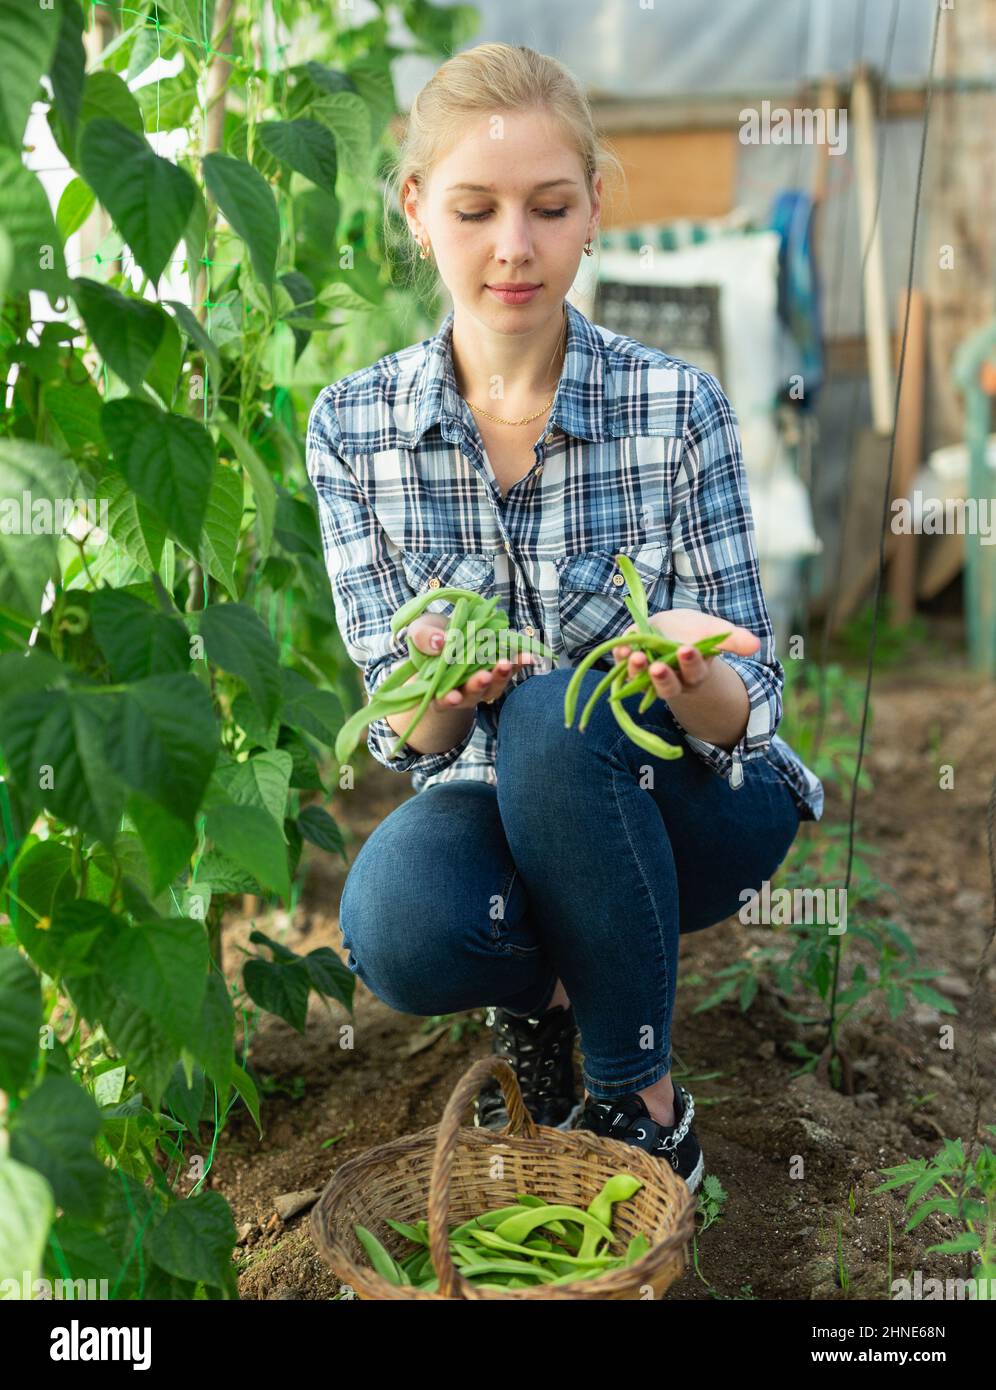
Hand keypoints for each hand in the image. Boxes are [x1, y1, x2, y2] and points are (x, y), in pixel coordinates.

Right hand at [406, 614, 534, 709]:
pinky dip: (518, 663)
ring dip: (500, 675)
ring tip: (505, 662)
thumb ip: (424, 638)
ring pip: (493, 686)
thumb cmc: (429, 638)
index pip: (442, 700)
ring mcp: (482, 682)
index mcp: (438, 688)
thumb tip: (440, 641)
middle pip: (472, 695)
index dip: (447, 700)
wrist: (447, 634)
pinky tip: (527, 655)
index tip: (453, 697)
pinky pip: (510, 669)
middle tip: (484, 677)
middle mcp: (462, 691)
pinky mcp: (498, 668)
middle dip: (478, 685)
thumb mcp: (420, 633)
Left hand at [611, 610, 759, 700]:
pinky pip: (623, 669)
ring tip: (635, 657)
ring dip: (637, 671)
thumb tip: (755, 646)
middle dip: (663, 677)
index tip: (687, 649)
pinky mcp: (630, 669)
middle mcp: (672, 679)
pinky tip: (620, 649)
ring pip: (643, 681)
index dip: (691, 662)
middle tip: (658, 667)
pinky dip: (620, 660)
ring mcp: (648, 677)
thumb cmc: (694, 633)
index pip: (695, 671)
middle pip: (668, 685)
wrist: (667, 630)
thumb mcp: (713, 631)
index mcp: (695, 672)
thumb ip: (733, 639)